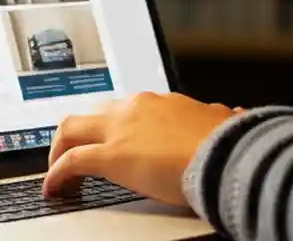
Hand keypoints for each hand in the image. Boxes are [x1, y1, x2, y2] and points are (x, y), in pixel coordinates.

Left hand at [43, 92, 235, 205]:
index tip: (114, 141)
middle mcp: (134, 109)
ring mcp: (119, 130)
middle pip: (91, 114)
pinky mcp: (109, 156)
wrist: (228, 153)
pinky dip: (57, 174)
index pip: (124, 110)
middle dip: (78, 135)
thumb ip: (222, 120)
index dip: (114, 128)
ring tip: (60, 175)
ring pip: (71, 129)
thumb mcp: (224, 123)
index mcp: (160, 103)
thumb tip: (237, 116)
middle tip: (73, 155)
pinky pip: (71, 161)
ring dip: (60, 150)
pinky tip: (55, 188)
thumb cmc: (230, 144)